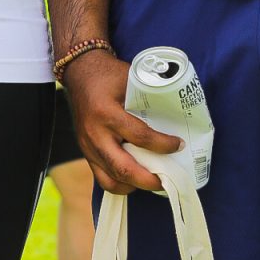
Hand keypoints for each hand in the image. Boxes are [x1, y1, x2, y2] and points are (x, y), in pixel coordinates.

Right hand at [61, 51, 181, 194]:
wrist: (80, 73)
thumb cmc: (108, 75)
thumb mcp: (130, 80)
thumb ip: (149, 98)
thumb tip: (177, 115)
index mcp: (106, 113)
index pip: (139, 137)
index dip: (162, 145)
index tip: (179, 145)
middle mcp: (95, 134)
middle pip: (123, 168)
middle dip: (149, 180)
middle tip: (168, 180)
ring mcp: (88, 147)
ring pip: (112, 180)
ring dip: (135, 186)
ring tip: (154, 181)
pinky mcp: (86, 153)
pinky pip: (103, 179)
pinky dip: (121, 185)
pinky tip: (136, 180)